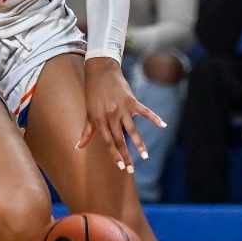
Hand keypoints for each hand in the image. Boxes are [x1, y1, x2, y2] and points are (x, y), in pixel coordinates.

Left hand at [77, 56, 164, 173]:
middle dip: (126, 155)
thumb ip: (86, 131)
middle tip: (132, 169)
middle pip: (120, 139)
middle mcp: (111, 116)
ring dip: (139, 143)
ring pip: (132, 130)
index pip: (108, 142)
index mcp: (100, 120)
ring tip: (145, 156)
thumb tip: (78, 146)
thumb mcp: (88, 112)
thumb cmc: (93, 93)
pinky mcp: (131, 100)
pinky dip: (154, 118)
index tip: (121, 166)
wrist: (100, 71)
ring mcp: (122, 108)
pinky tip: (163, 125)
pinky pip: (144, 111)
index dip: (114, 155)